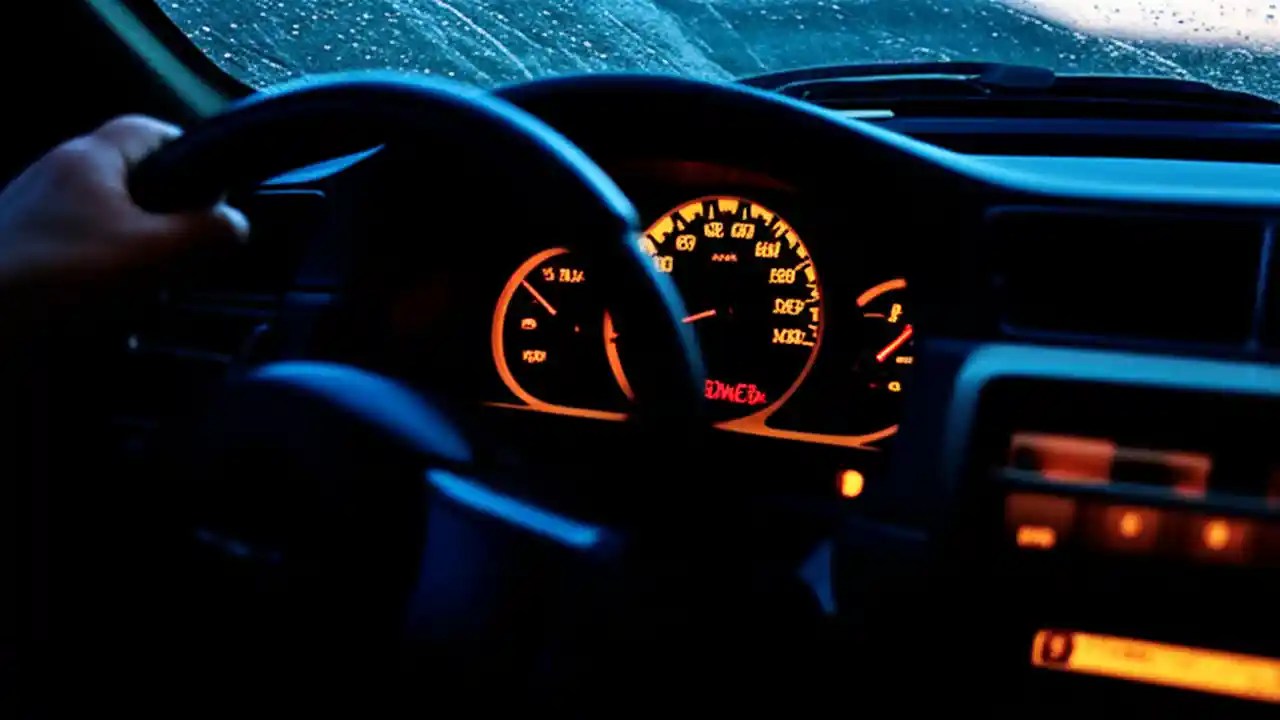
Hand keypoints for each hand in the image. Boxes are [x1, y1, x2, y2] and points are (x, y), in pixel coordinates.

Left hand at [0, 115, 247, 292]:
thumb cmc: (61, 276)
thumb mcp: (154, 255)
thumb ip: (206, 233)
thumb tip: (236, 223)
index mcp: (90, 156)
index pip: (152, 129)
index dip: (191, 155)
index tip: (212, 197)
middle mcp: (55, 169)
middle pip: (129, 175)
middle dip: (162, 211)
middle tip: (182, 250)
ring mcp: (29, 205)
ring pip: (102, 211)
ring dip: (129, 243)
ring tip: (145, 283)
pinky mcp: (15, 241)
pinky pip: (74, 241)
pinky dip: (96, 265)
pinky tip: (101, 300)